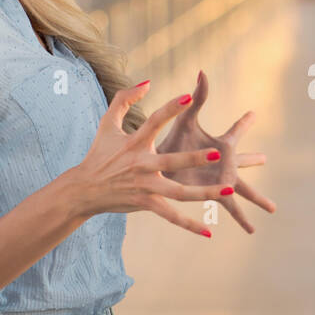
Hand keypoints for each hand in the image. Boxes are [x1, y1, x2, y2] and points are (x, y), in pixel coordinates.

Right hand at [73, 80, 235, 237]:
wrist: (84, 189)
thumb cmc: (100, 153)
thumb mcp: (107, 123)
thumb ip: (123, 99)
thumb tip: (147, 82)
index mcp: (135, 142)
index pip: (154, 121)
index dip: (170, 108)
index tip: (189, 96)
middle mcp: (142, 165)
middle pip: (171, 162)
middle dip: (193, 158)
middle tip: (217, 153)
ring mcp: (145, 186)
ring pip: (179, 193)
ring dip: (204, 193)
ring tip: (229, 190)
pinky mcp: (146, 203)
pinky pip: (171, 216)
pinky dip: (189, 225)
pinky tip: (209, 232)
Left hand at [156, 70, 275, 232]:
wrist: (156, 166)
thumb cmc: (171, 142)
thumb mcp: (188, 119)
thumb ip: (198, 96)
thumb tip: (203, 71)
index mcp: (221, 144)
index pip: (237, 130)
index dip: (246, 122)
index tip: (254, 113)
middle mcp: (224, 162)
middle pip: (245, 161)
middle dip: (254, 160)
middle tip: (265, 159)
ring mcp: (222, 179)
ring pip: (245, 190)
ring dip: (258, 199)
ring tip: (273, 209)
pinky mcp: (216, 193)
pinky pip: (231, 207)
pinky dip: (241, 218)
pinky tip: (250, 230)